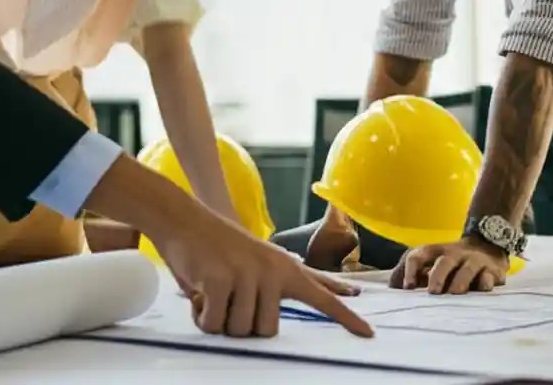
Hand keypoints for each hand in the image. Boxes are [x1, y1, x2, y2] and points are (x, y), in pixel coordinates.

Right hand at [150, 208, 374, 337]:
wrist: (183, 217)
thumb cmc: (215, 248)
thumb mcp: (255, 262)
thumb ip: (275, 288)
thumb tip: (282, 315)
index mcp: (285, 268)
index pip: (323, 296)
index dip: (346, 317)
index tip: (369, 334)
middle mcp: (273, 271)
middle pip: (267, 331)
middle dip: (242, 324)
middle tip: (226, 297)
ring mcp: (248, 275)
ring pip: (239, 330)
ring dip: (218, 319)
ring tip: (211, 289)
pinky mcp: (221, 280)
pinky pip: (213, 324)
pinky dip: (201, 316)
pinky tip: (198, 291)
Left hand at [389, 236, 508, 293]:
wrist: (488, 245)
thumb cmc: (452, 261)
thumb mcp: (432, 261)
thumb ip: (412, 273)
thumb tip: (391, 288)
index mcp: (436, 251)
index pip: (419, 254)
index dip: (410, 269)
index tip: (406, 288)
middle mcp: (455, 254)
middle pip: (444, 262)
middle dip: (437, 276)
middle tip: (432, 292)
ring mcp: (474, 261)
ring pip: (468, 269)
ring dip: (461, 281)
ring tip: (455, 294)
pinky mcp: (492, 271)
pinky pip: (488, 277)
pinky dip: (484, 284)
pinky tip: (481, 290)